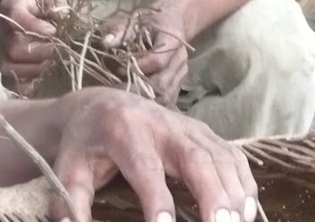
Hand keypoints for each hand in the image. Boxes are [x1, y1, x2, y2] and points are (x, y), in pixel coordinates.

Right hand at [0, 0, 66, 92]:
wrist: (22, 3)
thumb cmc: (42, 1)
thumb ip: (59, 7)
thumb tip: (66, 25)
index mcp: (14, 7)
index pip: (17, 17)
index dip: (35, 27)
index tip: (53, 30)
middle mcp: (4, 30)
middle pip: (13, 48)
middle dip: (39, 53)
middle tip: (57, 51)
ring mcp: (2, 50)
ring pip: (9, 68)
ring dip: (33, 71)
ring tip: (50, 66)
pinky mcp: (5, 66)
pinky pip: (8, 83)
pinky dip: (24, 86)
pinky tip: (40, 81)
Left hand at [48, 88, 257, 221]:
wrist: (101, 104)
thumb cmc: (85, 144)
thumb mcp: (68, 170)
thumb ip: (70, 202)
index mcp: (125, 131)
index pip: (146, 167)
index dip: (157, 198)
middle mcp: (163, 125)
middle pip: (196, 158)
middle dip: (213, 195)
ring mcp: (189, 127)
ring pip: (220, 157)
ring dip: (234, 192)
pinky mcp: (205, 133)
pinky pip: (232, 155)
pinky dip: (244, 182)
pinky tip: (246, 211)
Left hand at [105, 0, 192, 105]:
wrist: (173, 21)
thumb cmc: (150, 20)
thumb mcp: (135, 19)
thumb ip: (120, 29)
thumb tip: (106, 42)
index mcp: (173, 40)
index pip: (159, 60)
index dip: (140, 67)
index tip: (120, 69)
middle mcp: (181, 59)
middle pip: (164, 82)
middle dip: (140, 90)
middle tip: (118, 94)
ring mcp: (181, 73)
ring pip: (167, 95)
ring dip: (146, 101)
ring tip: (125, 102)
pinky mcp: (179, 84)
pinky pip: (168, 101)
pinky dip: (153, 107)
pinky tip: (136, 107)